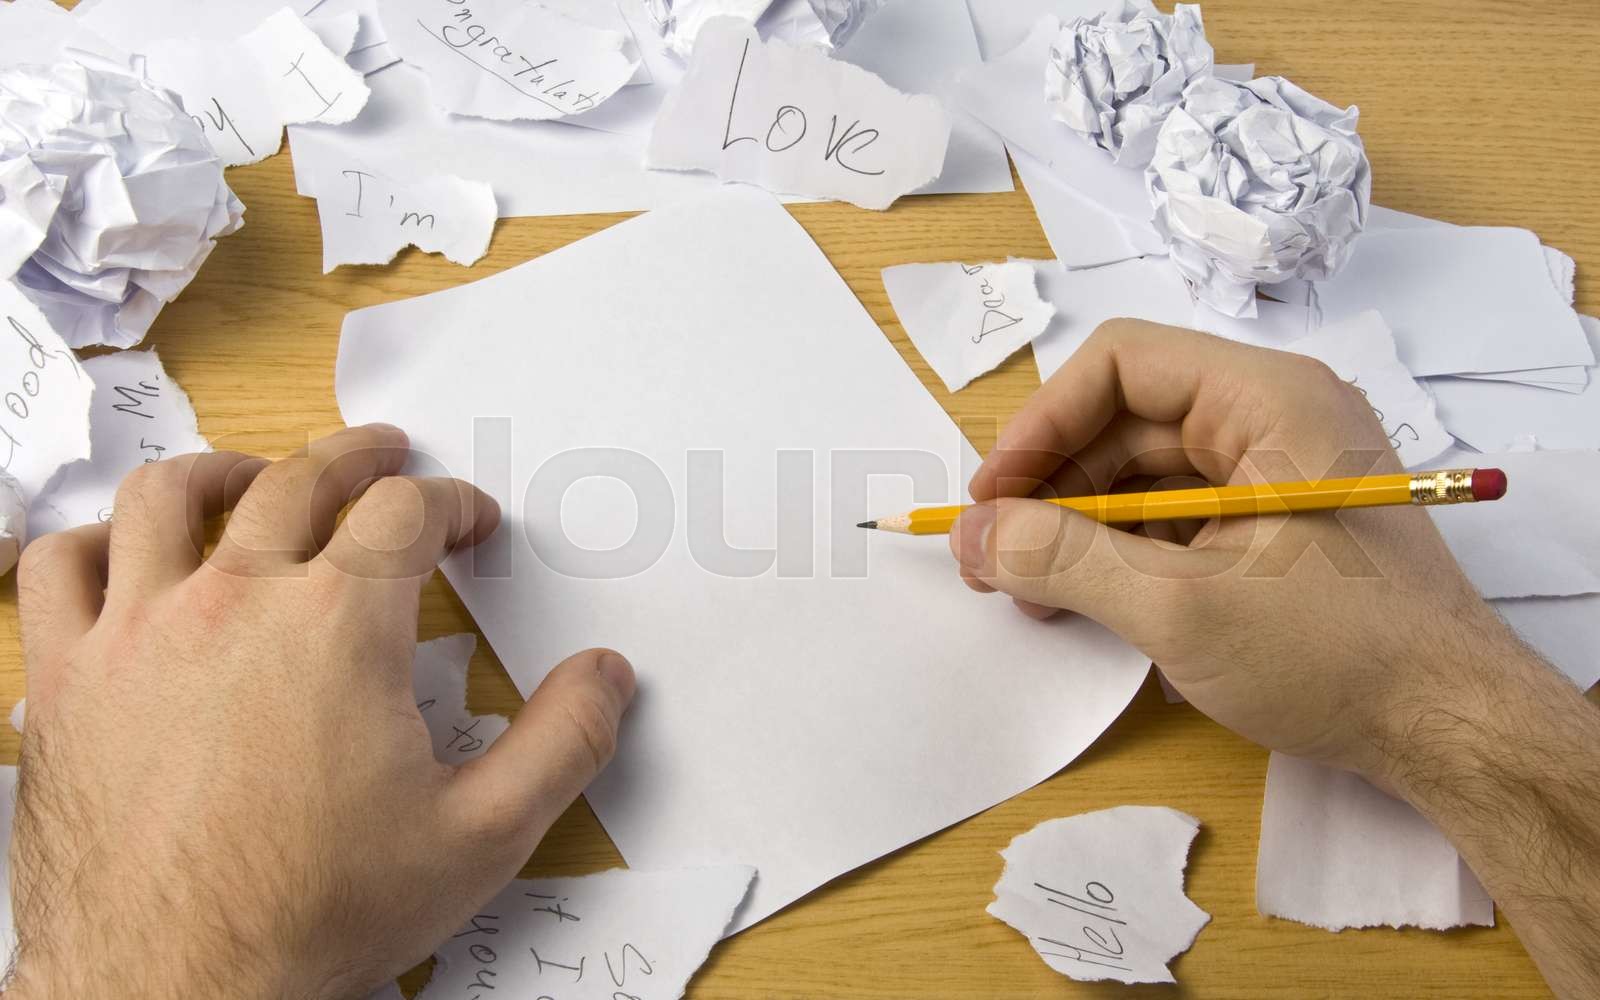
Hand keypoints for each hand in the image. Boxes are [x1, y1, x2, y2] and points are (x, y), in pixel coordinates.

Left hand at [11, 425, 634, 998]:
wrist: (172, 989)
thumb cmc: (315, 913)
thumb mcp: (480, 837)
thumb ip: (562, 744)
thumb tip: (607, 675)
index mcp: (339, 625)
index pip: (406, 513)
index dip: (452, 503)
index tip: (468, 523)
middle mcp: (234, 602)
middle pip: (300, 480)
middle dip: (359, 459)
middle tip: (387, 460)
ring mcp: (138, 631)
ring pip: (173, 497)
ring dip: (229, 470)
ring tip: (258, 475)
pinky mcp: (68, 677)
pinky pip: (63, 567)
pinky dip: (96, 539)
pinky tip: (127, 554)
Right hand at [949, 320, 1517, 779]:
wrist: (1455, 734)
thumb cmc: (1336, 656)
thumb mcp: (1182, 608)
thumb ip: (1062, 561)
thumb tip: (970, 534)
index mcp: (1268, 399)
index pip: (1122, 365)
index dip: (1043, 425)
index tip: (994, 499)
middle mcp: (1275, 419)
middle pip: (1127, 421)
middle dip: (1052, 487)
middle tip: (996, 559)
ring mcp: (1278, 475)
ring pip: (1146, 474)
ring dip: (1079, 527)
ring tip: (1034, 592)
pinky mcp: (1276, 529)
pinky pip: (1177, 518)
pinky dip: (1124, 554)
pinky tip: (1091, 603)